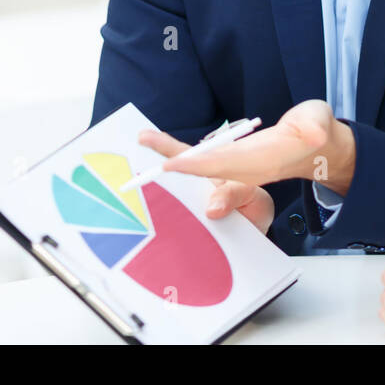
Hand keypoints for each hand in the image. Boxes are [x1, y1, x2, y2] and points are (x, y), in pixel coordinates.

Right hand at [135, 127, 274, 234]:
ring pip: (168, 209)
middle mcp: (193, 192)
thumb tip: (211, 209)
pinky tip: (154, 246)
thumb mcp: (249, 196)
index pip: (184, 157)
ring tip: (134, 211)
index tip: (144, 138)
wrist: (259, 230)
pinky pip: (178, 235)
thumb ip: (232, 196)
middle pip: (166, 182)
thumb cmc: (251, 204)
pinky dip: (169, 240)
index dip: (164, 147)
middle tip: (125, 175)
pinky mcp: (192, 234)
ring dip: (154, 211)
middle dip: (145, 177)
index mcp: (206, 174)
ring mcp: (190, 212)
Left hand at [138, 99, 353, 192]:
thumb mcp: (319, 123)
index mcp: (266, 161)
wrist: (317, 151)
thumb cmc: (316, 131)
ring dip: (174, 155)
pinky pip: (204, 161)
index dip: (201, 165)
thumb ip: (315, 127)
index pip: (229, 165)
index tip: (174, 163)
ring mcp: (240, 169)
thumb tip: (314, 133)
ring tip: (146, 138)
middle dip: (177, 160)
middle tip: (147, 141)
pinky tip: (163, 148)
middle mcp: (248, 170)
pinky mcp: (234, 162)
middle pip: (207, 169)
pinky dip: (183, 154)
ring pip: (202, 167)